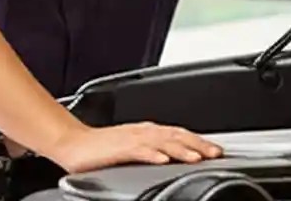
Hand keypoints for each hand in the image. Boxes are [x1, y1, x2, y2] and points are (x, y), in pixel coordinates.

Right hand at [46, 122, 223, 172]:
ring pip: (161, 141)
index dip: (200, 141)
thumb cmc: (101, 149)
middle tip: (216, 153)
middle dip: (198, 144)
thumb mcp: (133, 149)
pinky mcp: (117, 148)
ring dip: (181, 149)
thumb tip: (174, 159)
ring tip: (197, 157)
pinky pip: (138, 150)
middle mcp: (143, 131)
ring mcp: (131, 139)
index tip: (217, 150)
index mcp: (148, 131)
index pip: (180, 134)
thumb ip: (153, 151)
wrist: (72, 143)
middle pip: (176, 135)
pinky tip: (163, 159)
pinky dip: (152, 153)